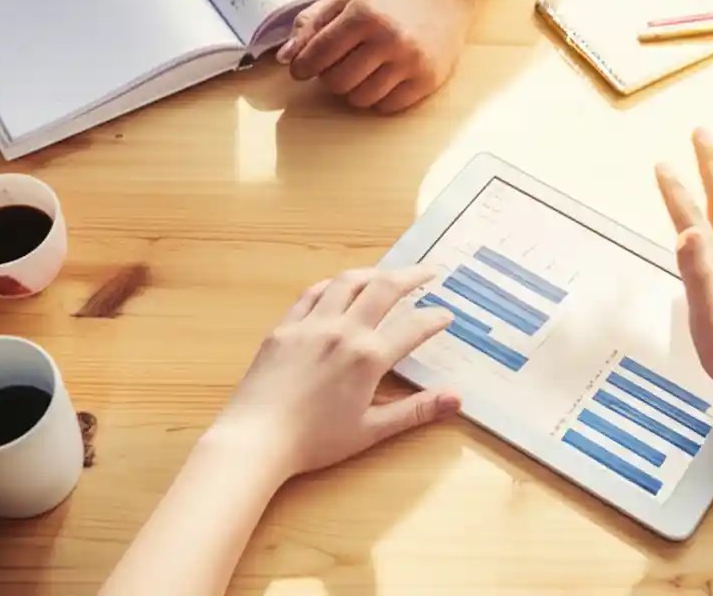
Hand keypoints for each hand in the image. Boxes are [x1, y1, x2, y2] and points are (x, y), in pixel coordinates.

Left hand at [209, 266, 458, 475]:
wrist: (256, 439)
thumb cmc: (315, 441)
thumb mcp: (372, 430)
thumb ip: (416, 410)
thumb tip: (456, 399)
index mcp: (368, 357)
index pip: (413, 327)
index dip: (435, 319)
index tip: (447, 314)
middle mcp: (342, 330)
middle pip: (384, 289)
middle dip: (411, 276)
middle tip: (429, 272)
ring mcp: (310, 324)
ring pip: (347, 282)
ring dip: (373, 273)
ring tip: (387, 274)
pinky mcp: (284, 327)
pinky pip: (312, 294)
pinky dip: (333, 285)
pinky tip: (339, 286)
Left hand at [276, 0, 473, 112]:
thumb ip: (310, 23)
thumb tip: (284, 59)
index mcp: (364, 14)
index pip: (319, 54)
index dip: (303, 66)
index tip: (301, 69)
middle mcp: (389, 38)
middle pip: (337, 82)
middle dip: (330, 77)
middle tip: (338, 65)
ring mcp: (411, 61)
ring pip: (361, 99)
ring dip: (353, 90)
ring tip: (361, 72)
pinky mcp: (428, 80)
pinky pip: (387, 107)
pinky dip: (377, 98)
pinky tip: (382, 79)